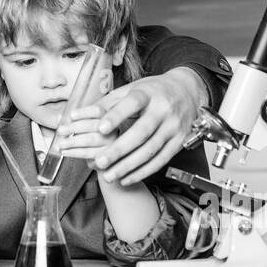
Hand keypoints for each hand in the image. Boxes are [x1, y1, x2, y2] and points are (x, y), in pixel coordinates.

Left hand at [57, 115, 117, 168]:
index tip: (71, 115)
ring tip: (61, 144)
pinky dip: (75, 152)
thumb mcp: (84, 128)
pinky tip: (66, 152)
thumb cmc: (90, 140)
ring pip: (91, 140)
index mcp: (106, 117)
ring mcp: (111, 143)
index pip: (97, 111)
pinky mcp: (107, 156)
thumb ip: (74, 122)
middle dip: (74, 128)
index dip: (83, 112)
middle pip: (93, 125)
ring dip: (73, 142)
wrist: (103, 159)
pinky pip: (89, 153)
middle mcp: (112, 129)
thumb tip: (58, 118)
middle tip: (60, 130)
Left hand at [83, 67, 207, 186]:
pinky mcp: (179, 141)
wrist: (188, 91)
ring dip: (128, 166)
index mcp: (148, 92)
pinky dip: (143, 172)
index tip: (100, 128)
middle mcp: (163, 109)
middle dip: (119, 149)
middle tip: (99, 162)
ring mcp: (173, 126)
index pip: (132, 103)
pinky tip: (127, 178)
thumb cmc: (152, 91)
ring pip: (150, 150)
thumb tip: (79, 115)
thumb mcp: (132, 88)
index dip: (116, 116)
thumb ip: (108, 103)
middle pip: (141, 132)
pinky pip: (161, 160)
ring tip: (109, 176)